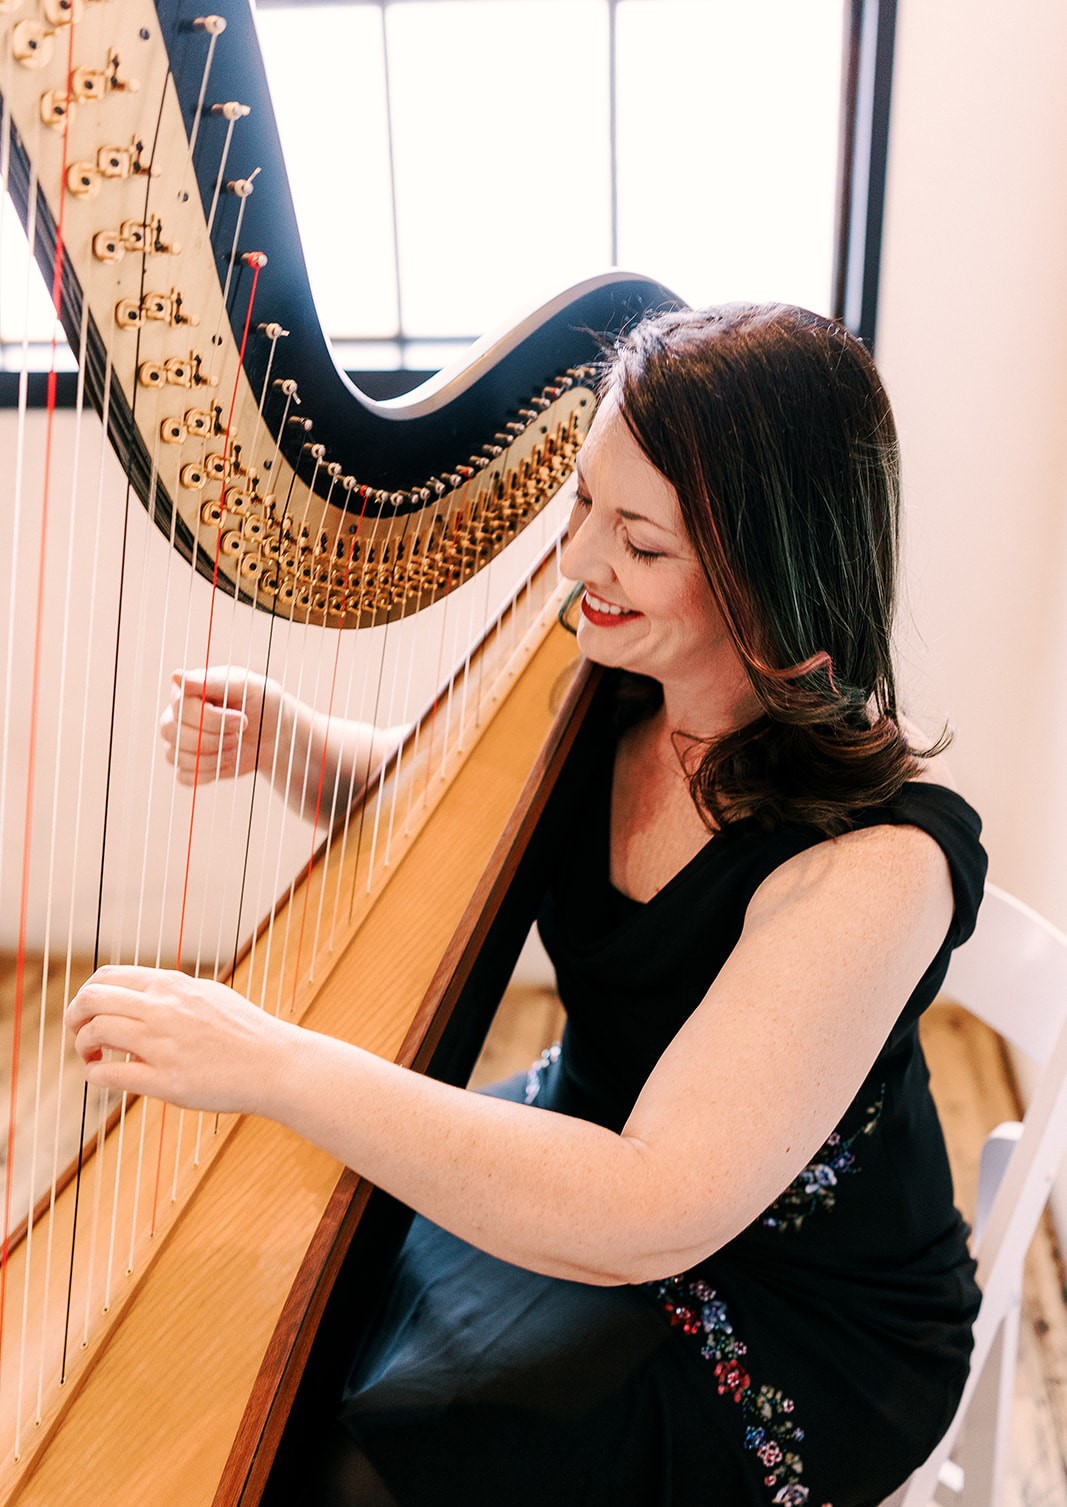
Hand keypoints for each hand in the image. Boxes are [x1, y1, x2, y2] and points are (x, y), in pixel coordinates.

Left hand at [65, 964, 291, 1114]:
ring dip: (83, 1047)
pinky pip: (111, 1075)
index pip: (107, 977)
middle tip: (79, 1034)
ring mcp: (163, 1044)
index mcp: (172, 985)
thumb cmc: (244, 1032)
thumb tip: (140, 997)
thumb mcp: (207, 995)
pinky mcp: (166, 1080)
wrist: (275, 1065)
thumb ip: (172, 994)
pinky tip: (103, 1077)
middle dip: (73, 1017)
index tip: (89, 1013)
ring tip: (92, 1058)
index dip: (87, 995)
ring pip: (95, 1033)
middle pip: (92, 1000)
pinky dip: (95, 1075)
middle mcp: (163, 1009)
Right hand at [160, 667, 280, 784]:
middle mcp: (175, 716)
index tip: (243, 720)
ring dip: (213, 756)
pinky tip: (226, 760)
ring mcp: (178, 742)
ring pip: (177, 756)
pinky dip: (209, 773)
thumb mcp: (244, 686)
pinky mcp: (187, 766)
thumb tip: (176, 676)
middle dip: (214, 738)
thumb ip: (212, 682)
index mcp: (186, 692)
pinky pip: (185, 777)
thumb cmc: (260, 703)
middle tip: (240, 734)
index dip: (213, 719)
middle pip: (175, 733)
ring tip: (235, 745)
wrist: (275, 733)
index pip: (182, 707)